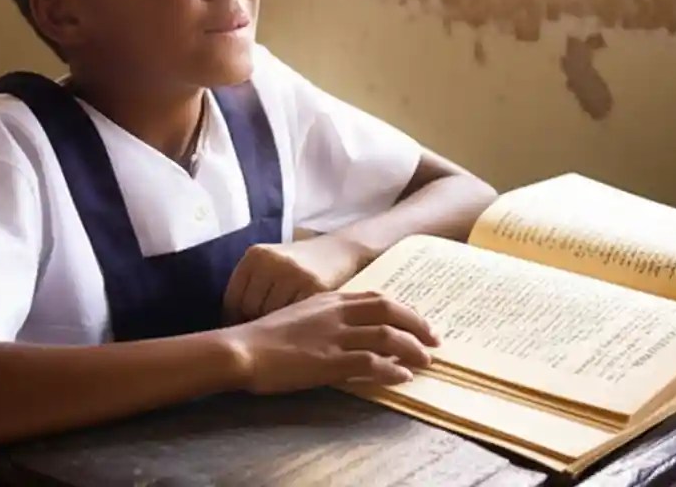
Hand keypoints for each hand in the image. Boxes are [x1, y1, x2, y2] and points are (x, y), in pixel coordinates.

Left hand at [223, 235, 370, 322]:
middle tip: (263, 334)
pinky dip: (295, 326)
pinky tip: (298, 328)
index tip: (239, 332)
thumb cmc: (298, 264)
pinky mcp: (316, 288)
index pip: (233, 298)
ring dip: (274, 327)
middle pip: (251, 309)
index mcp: (256, 255)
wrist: (339, 249)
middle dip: (255, 324)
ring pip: (272, 316)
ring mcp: (295, 274)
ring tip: (281, 332)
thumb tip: (231, 324)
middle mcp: (273, 262)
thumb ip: (251, 286)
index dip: (233, 320)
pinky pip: (296, 317)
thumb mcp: (270, 264)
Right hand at [224, 291, 439, 393]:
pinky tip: (402, 378)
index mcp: (328, 299)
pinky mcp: (329, 361)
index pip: (376, 298)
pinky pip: (371, 363)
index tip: (419, 322)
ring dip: (412, 349)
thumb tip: (346, 331)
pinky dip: (391, 371)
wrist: (240, 349)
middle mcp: (336, 313)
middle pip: (389, 311)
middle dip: (417, 325)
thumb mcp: (297, 316)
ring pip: (387, 336)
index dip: (403, 310)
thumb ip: (323, 319)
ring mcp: (334, 336)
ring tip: (425, 361)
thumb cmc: (262, 337)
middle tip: (434, 340)